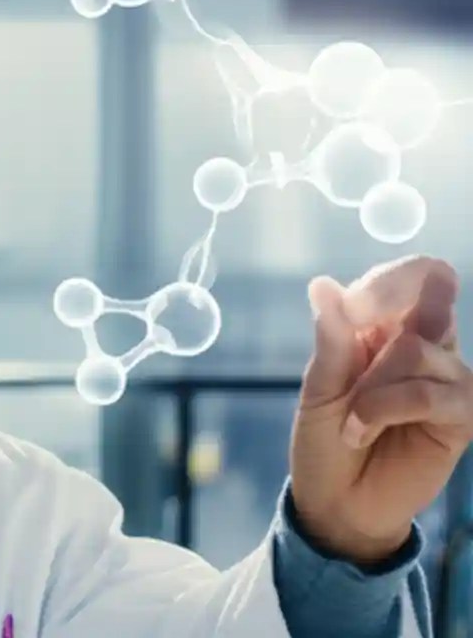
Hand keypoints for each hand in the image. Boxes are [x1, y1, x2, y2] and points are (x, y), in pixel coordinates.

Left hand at [290, 255, 472, 565]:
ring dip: (371, 386)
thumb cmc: (325, 442)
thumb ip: (332, 340)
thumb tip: (322, 283)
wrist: (336, 504)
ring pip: (418, 348)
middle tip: (343, 368)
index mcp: (388, 328)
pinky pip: (432, 392)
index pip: (416, 276)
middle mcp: (425, 345)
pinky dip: (388, 408)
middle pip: (432, 294)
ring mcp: (448, 379)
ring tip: (351, 422)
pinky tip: (362, 430)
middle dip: (378, 318)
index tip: (348, 311)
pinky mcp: (462, 416)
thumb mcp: (320, 389)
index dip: (391, 281)